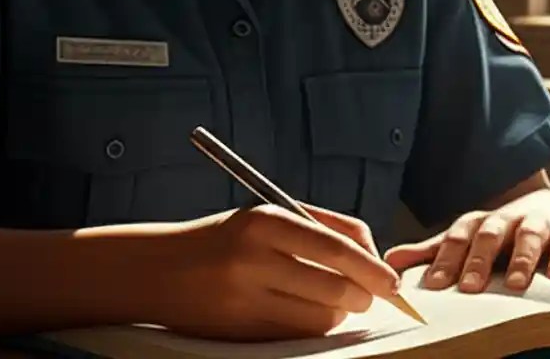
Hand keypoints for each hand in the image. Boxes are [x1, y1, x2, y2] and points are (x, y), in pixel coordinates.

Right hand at [145, 204, 400, 341]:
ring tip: (335, 301)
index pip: (335, 248)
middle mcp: (254, 259)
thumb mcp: (270, 214)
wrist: (158, 269)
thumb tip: (374, 254)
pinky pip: (296, 336)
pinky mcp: (239, 332)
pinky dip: (312, 327)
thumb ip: (325, 227)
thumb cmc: (227, 238)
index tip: (391, 281)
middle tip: (368, 295)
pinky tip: (306, 312)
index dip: (371, 268)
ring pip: (319, 319)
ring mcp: (244, 299)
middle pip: (334, 289)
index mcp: (266, 221)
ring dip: (338, 314)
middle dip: (362, 296)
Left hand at [384, 189, 549, 293]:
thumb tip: (389, 261)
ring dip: (529, 258)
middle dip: (483, 260)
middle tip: (474, 287)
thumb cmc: (498, 235)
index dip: (446, 261)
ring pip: (534, 236)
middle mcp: (509, 220)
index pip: (458, 238)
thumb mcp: (466, 240)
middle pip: (493, 235)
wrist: (544, 206)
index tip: (436, 287)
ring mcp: (542, 225)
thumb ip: (433, 252)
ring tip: (522, 283)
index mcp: (480, 222)